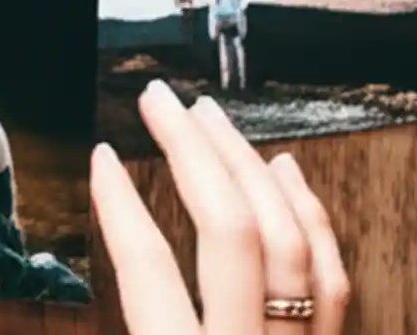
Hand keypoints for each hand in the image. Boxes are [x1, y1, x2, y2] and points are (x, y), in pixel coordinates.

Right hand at [91, 79, 348, 333]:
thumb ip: (123, 327)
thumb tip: (85, 285)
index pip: (150, 267)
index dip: (121, 205)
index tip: (103, 157)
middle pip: (231, 231)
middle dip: (193, 152)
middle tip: (162, 103)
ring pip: (289, 241)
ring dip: (248, 167)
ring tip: (214, 121)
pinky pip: (331, 276)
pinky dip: (308, 215)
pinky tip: (286, 173)